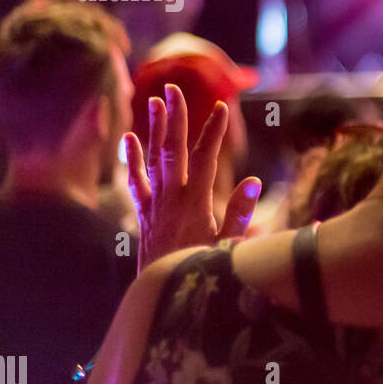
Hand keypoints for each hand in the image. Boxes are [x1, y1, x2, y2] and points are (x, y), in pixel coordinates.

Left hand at [125, 84, 261, 270]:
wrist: (162, 294)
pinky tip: (129, 138)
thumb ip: (239, 214)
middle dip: (176, 118)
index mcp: (195, 203)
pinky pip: (136, 181)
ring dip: (155, 129)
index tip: (220, 108)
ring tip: (155, 100)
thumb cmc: (201, 270)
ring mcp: (155, 204)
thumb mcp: (227, 247)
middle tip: (173, 88)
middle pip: (173, 149)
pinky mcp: (144, 214)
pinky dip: (132, 159)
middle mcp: (172, 198)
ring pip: (154, 159)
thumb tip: (253, 181)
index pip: (205, 158)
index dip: (212, 132)